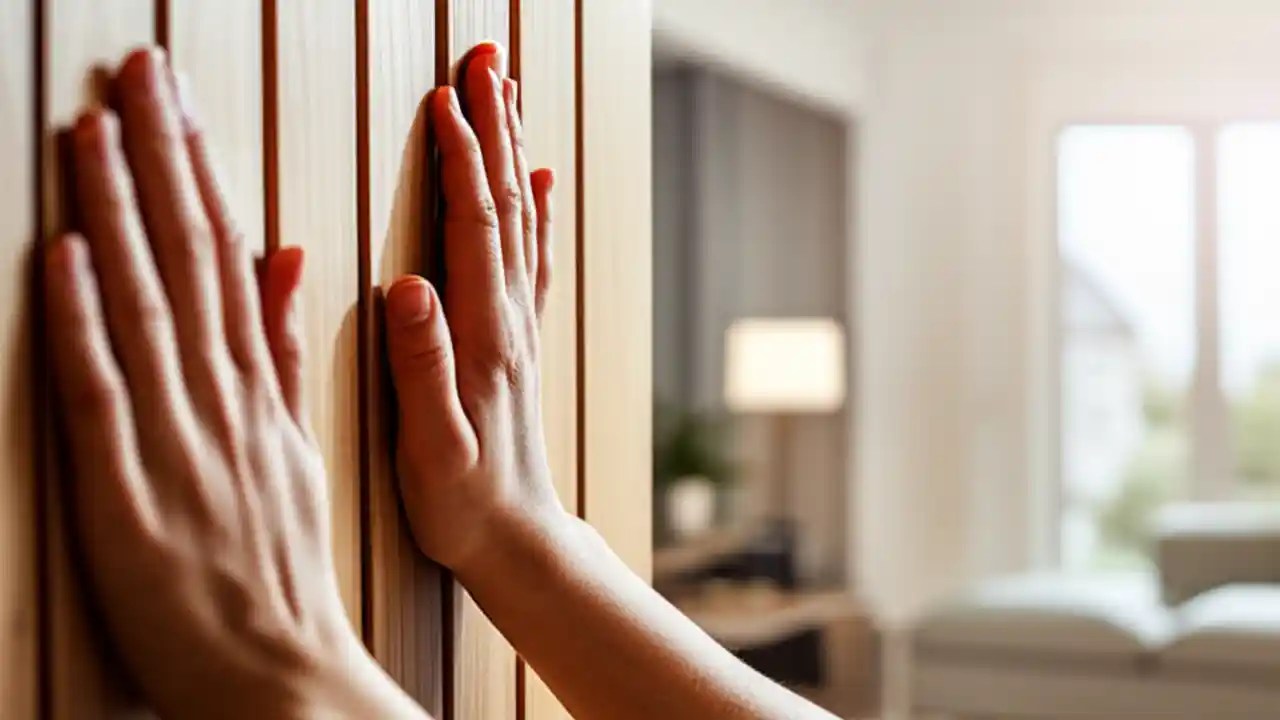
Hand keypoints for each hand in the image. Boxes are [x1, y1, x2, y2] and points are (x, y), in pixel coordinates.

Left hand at [46, 48, 417, 717]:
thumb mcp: (293, 447)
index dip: (196, 175)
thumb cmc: (279, 566)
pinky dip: (83, 325)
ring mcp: (177, 444)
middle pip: (190, 263)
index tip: (174, 102)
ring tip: (96, 128)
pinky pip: (104, 398)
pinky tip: (69, 257)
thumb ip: (280, 351)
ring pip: (148, 311)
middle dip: (159, 158)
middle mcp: (221, 402)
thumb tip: (281, 261)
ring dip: (120, 214)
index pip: (227, 261)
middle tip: (137, 73)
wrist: (287, 673)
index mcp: (255, 391)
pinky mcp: (128, 496)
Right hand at [385, 43, 560, 574]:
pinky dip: (534, 210)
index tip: (446, 98)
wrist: (518, 539)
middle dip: (494, 127)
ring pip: (519, 219)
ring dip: (512, 150)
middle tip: (487, 59)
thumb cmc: (465, 503)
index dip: (460, 159)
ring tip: (508, 92)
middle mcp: (509, 320)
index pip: (474, 228)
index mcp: (483, 337)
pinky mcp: (517, 342)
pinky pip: (531, 259)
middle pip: (505, 204)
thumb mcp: (430, 446)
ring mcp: (518, 327)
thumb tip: (407, 283)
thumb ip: (421, 365)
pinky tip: (537, 178)